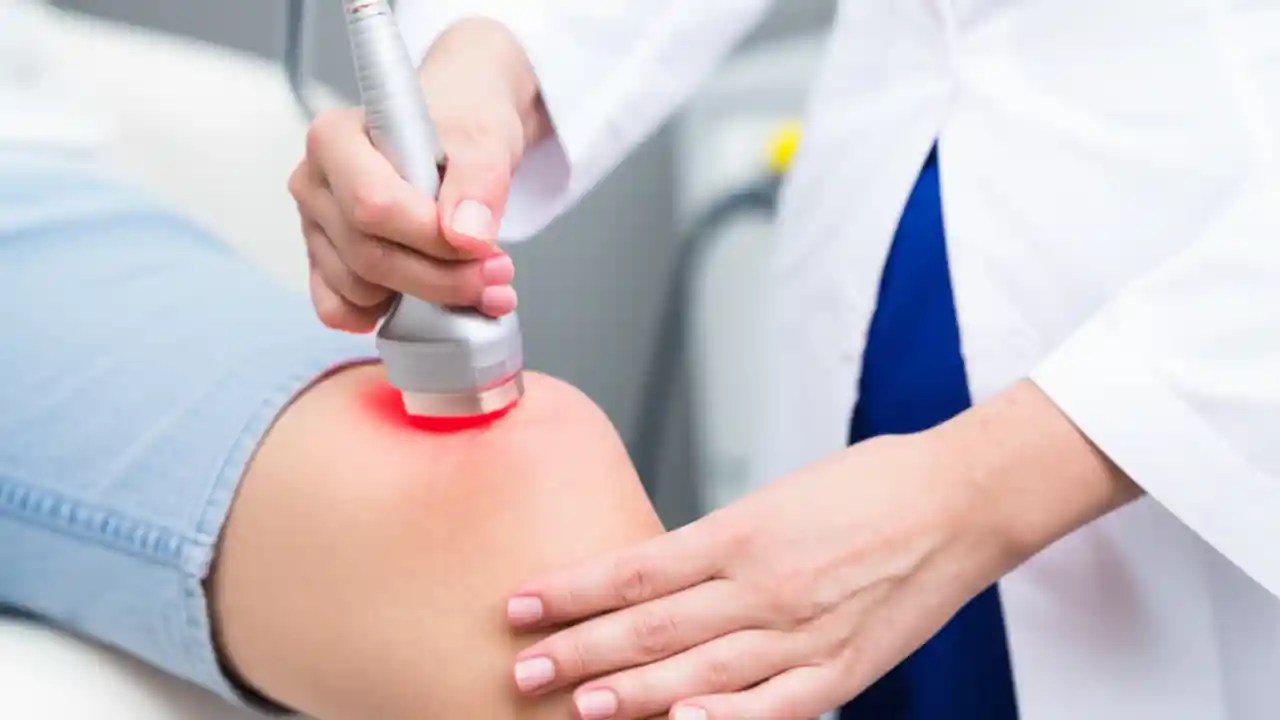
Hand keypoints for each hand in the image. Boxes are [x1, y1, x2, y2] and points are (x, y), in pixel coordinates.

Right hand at [288, 19, 549, 330]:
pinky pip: (338, 309)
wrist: (458, 133)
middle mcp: (314, 184)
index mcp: (335, 139)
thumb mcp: (484, 140)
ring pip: (359, 288)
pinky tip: (428, 305)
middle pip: (368, 255)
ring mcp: (316, 227)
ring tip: (482, 281)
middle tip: (498, 274)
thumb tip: (466, 238)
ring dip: (425, 299)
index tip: (484, 246)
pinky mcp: (326, 262)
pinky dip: (385, 316)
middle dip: (440, 277)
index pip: (373, 206)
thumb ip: (478, 184)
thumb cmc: (460, 125)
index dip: (431, 238)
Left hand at [504, 382, 1138, 718]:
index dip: (571, 591)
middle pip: (652, 626)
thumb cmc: (870, 485)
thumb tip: (655, 578)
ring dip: (631, 693)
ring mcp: (805, 633)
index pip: (634, 570)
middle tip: (522, 669)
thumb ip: (718, 545)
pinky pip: (774, 705)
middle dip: (580, 650)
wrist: (961, 499)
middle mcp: (765, 585)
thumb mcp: (777, 497)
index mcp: (743, 532)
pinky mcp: (843, 669)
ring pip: (699, 671)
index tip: (520, 605)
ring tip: (575, 707)